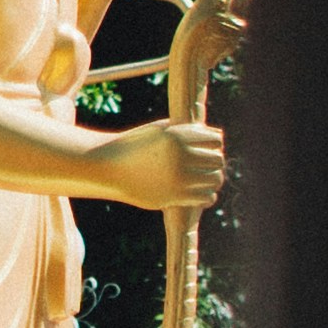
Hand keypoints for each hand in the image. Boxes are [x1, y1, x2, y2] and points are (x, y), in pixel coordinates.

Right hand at [90, 115, 225, 214]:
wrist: (109, 167)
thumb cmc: (136, 145)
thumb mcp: (159, 130)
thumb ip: (186, 131)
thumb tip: (215, 136)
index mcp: (178, 136)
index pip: (216, 140)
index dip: (215, 144)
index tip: (209, 149)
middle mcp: (180, 156)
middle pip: (218, 160)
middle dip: (214, 162)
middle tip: (207, 166)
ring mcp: (177, 178)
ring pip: (215, 180)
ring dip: (213, 180)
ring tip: (205, 180)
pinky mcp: (174, 197)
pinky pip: (205, 197)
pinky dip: (208, 195)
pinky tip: (201, 193)